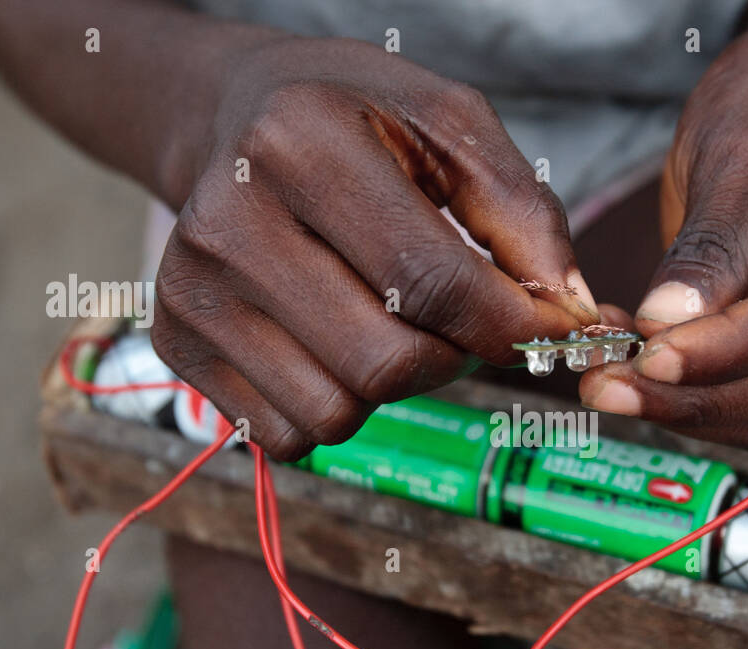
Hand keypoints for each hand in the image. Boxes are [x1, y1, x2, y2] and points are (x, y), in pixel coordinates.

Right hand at [151, 37, 596, 458]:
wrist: (235, 115)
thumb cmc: (357, 119)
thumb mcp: (450, 125)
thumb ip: (522, 213)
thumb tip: (572, 314)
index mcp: (299, 143)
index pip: (431, 282)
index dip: (513, 328)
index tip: (554, 334)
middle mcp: (228, 219)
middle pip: (386, 363)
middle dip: (455, 359)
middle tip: (465, 322)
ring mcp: (190, 289)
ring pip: (337, 413)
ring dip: (392, 388)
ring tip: (390, 321)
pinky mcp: (176, 342)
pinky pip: (288, 435)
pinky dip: (336, 408)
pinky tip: (336, 345)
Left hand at [579, 29, 747, 450]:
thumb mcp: (735, 159)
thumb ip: (708, 248)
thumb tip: (665, 327)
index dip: (721, 353)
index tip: (645, 357)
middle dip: (694, 395)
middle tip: (604, 384)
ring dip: (690, 409)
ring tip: (610, 380)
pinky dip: (699, 401)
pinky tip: (641, 374)